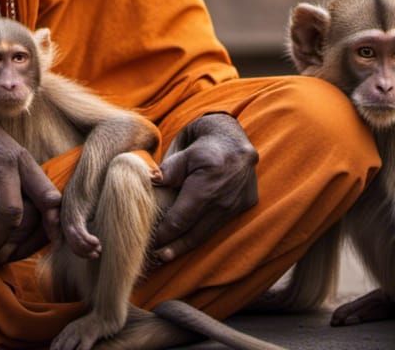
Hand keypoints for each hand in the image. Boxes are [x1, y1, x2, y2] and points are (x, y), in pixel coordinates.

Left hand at [151, 113, 258, 262]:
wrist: (234, 137)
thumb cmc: (203, 144)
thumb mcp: (184, 151)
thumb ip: (168, 170)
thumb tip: (151, 182)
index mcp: (207, 185)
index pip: (180, 219)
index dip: (164, 233)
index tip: (149, 241)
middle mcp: (225, 200)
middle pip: (194, 233)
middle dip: (174, 247)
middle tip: (155, 259)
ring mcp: (237, 205)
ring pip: (208, 233)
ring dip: (187, 244)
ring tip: (167, 255)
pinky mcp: (245, 206)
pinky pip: (220, 225)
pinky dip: (203, 233)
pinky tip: (188, 240)